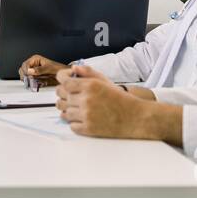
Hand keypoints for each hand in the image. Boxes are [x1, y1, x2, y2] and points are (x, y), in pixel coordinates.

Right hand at [19, 54, 65, 84]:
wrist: (63, 74)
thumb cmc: (58, 69)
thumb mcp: (50, 68)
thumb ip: (40, 69)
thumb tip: (30, 71)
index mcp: (35, 59)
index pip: (25, 64)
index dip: (25, 71)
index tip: (29, 76)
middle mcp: (33, 65)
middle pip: (22, 70)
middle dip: (25, 76)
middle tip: (30, 81)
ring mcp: (33, 71)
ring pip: (24, 76)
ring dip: (28, 80)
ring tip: (34, 83)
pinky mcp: (34, 78)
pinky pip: (29, 81)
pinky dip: (31, 84)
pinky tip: (36, 84)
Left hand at [56, 65, 179, 139]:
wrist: (135, 118)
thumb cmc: (121, 99)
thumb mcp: (105, 81)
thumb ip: (88, 73)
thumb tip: (73, 69)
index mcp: (90, 85)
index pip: (63, 81)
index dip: (62, 80)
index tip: (65, 82)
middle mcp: (86, 99)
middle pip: (61, 96)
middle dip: (64, 95)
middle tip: (71, 96)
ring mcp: (86, 115)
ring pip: (64, 112)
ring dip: (69, 110)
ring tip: (77, 108)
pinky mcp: (88, 129)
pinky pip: (71, 125)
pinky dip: (75, 123)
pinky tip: (83, 118)